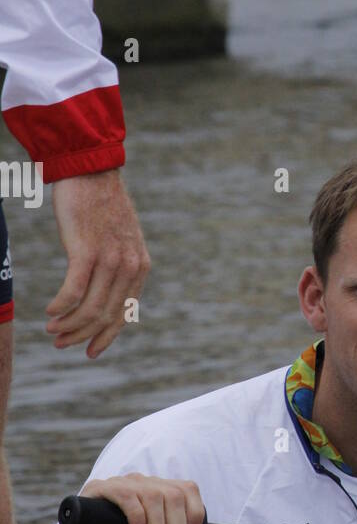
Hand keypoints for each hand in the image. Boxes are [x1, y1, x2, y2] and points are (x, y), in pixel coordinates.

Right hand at [47, 171, 149, 358]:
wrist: (91, 172)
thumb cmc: (100, 206)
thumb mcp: (121, 239)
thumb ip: (119, 266)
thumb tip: (105, 294)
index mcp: (141, 267)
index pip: (125, 314)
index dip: (106, 336)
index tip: (90, 351)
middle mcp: (130, 267)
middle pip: (105, 316)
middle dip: (81, 335)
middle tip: (61, 344)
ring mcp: (110, 260)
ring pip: (89, 309)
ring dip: (67, 325)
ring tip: (51, 330)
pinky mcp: (87, 252)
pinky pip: (72, 292)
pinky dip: (59, 307)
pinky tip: (48, 311)